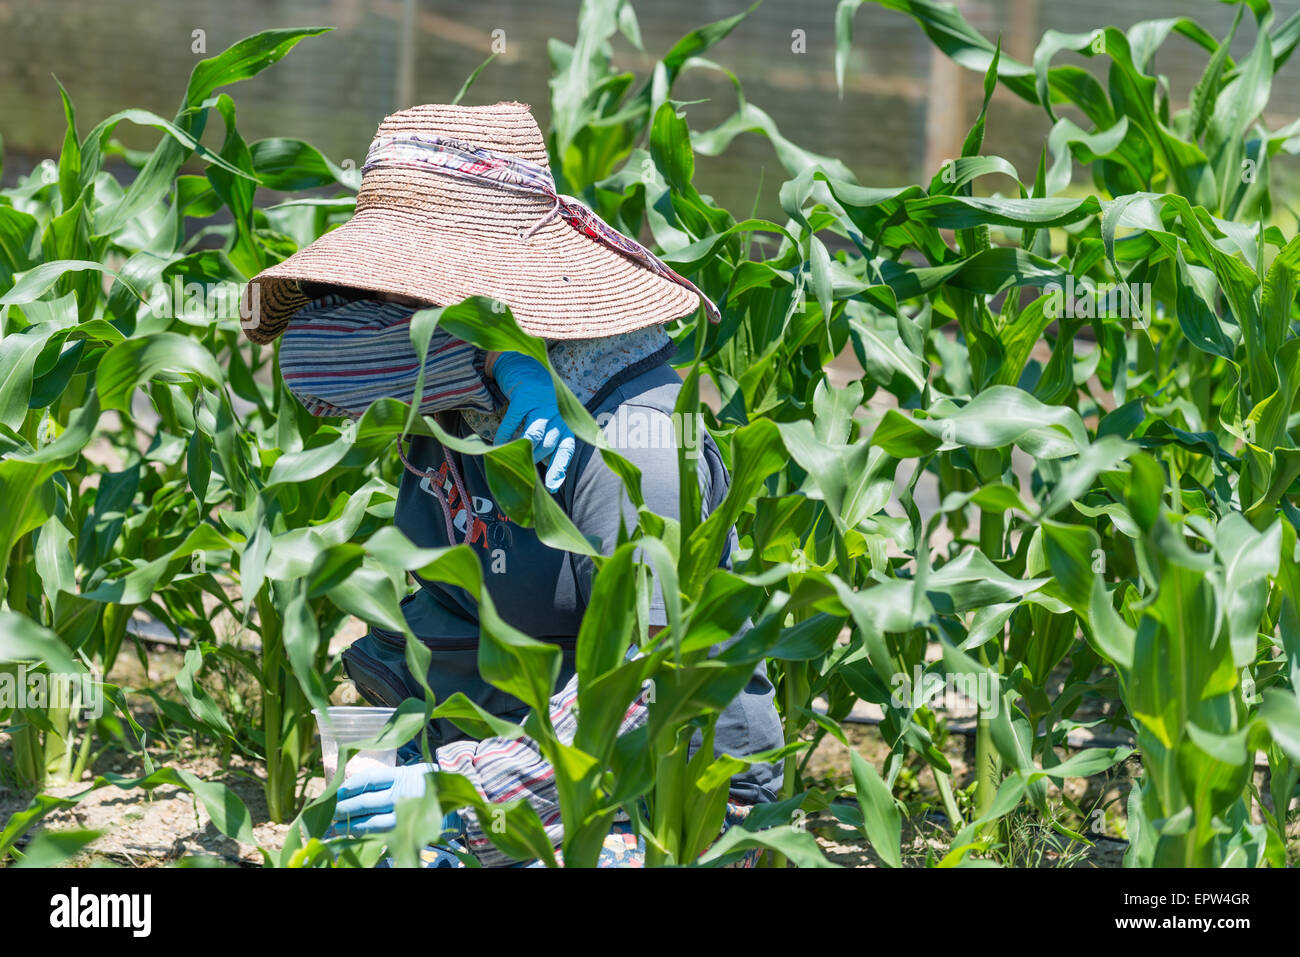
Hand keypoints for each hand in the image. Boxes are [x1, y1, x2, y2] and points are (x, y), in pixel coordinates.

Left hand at [331, 762, 434, 835]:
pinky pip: (380, 833)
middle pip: (366, 801)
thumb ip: (387, 777)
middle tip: (331, 810)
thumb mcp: (411, 771)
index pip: (370, 779)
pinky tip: (353, 833)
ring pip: (371, 820)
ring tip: (336, 825)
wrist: (453, 799)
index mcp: (402, 776)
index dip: (351, 785)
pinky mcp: (405, 830)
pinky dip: (364, 834)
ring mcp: (405, 814)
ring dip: (351, 824)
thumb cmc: (425, 783)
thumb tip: (351, 785)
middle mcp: (403, 795)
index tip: (337, 790)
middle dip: (345, 806)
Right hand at [490, 352, 575, 491]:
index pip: (566, 449)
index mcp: (563, 422)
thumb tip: (545, 469)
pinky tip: (497, 443)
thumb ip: (547, 440)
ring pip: (535, 435)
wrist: (524, 365)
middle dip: (534, 459)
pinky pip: (514, 421)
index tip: (552, 487)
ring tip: (512, 456)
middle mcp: (555, 415)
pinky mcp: (524, 397)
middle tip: (521, 467)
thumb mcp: (547, 418)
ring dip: (523, 448)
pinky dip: (505, 434)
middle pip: (548, 445)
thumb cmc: (536, 399)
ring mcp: (541, 405)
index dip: (560, 468)